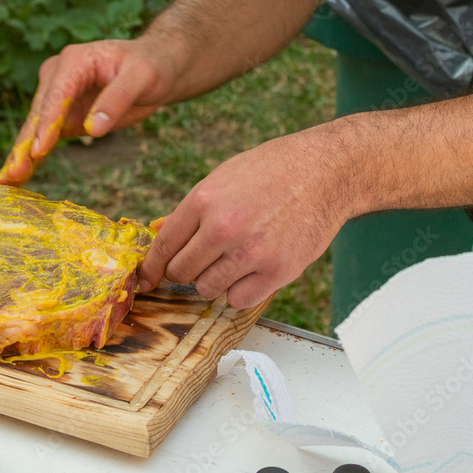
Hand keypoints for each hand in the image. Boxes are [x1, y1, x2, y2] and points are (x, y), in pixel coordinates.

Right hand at [0, 37, 178, 185]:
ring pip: (35, 129)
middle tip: (10, 175)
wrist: (154, 68)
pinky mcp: (62, 116)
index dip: (47, 124)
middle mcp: (58, 75)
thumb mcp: (141, 78)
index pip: (56, 96)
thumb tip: (93, 128)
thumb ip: (116, 100)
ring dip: (21, 156)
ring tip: (6, 181)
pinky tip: (17, 177)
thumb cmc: (150, 67)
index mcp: (74, 61)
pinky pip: (44, 138)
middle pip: (38, 114)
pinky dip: (32, 157)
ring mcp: (56, 96)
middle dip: (25, 146)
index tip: (38, 151)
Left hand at [137, 128, 351, 309]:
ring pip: (207, 289)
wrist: (326, 171)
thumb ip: (192, 210)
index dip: (151, 268)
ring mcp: (251, 252)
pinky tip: (252, 270)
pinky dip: (241, 291)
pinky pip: (239, 300)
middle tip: (202, 260)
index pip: (164, 246)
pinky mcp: (277, 271)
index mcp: (204, 200)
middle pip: (181, 273)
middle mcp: (223, 228)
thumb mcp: (224, 177)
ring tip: (234, 259)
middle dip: (186, 271)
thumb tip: (160, 232)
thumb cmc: (273, 171)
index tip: (147, 281)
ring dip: (214, 280)